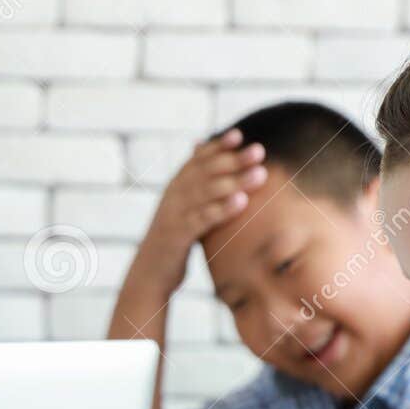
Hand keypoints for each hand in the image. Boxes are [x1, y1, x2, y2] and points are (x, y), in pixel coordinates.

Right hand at [135, 128, 267, 290]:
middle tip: (259, 151)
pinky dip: (223, 209)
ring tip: (260, 174)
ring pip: (207, 192)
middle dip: (233, 159)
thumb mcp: (184, 212)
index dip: (217, 146)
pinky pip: (202, 219)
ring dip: (235, 181)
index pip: (196, 160)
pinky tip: (242, 202)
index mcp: (175, 187)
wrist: (149, 273)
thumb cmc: (173, 241)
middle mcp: (173, 195)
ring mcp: (174, 214)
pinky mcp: (177, 235)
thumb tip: (212, 173)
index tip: (238, 135)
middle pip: (205, 172)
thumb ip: (196, 192)